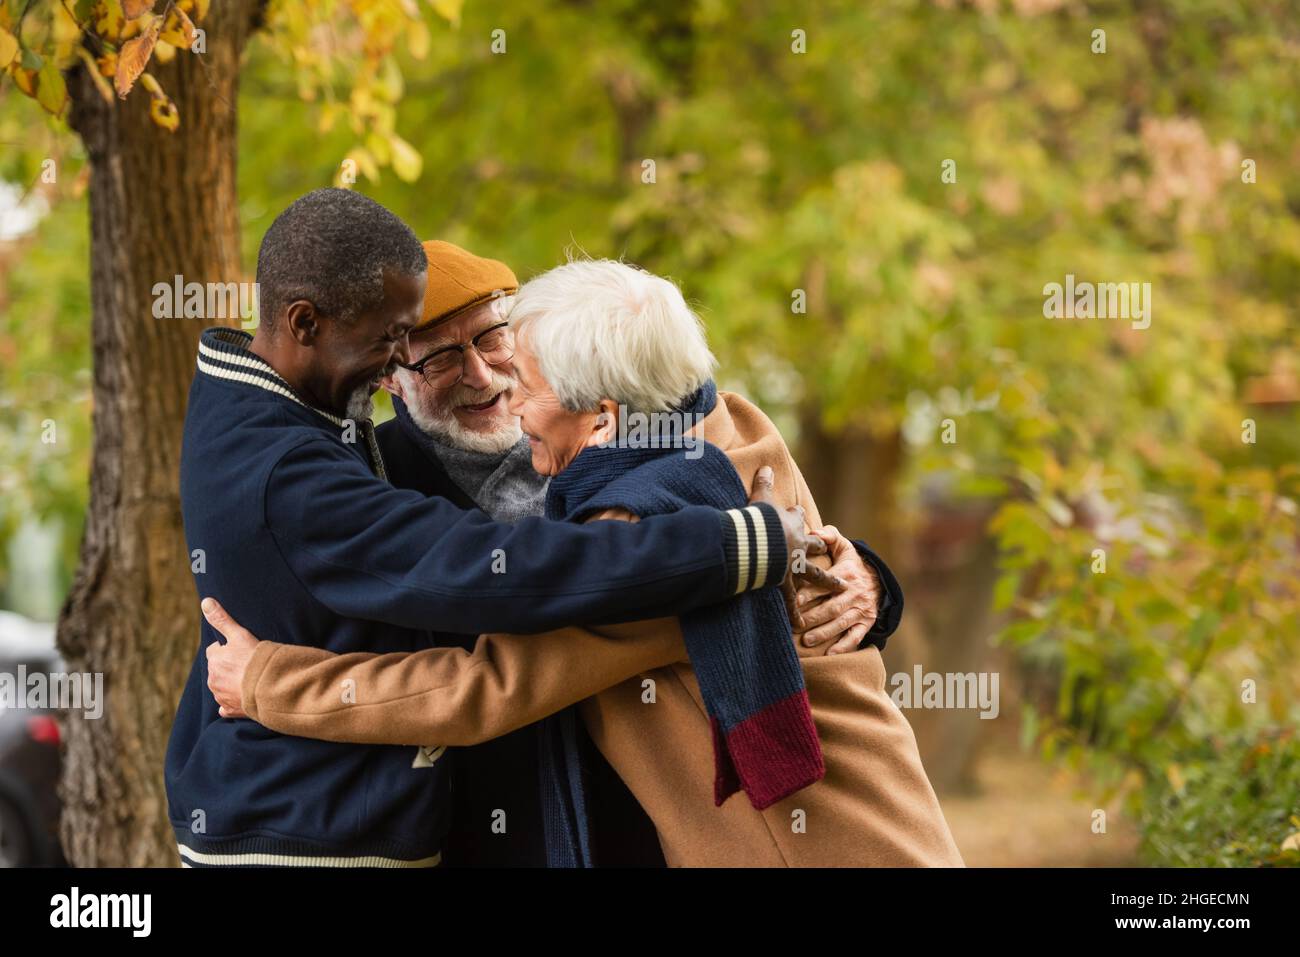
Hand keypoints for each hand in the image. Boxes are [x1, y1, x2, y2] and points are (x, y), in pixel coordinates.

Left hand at [202, 597, 258, 718]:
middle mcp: (213, 679)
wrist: (269, 687)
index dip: (228, 649)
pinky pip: (226, 706)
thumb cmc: (255, 659)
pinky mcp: (230, 709)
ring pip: (221, 686)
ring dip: (231, 683)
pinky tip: (243, 697)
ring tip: (249, 679)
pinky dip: (232, 702)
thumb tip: (205, 601)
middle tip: (248, 664)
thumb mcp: (240, 634)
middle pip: (218, 669)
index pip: (215, 651)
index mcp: (214, 660)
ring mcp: (220, 696)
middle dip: (228, 667)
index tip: (241, 650)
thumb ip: (222, 619)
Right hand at [747, 466, 841, 629]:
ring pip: (815, 575)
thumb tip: (765, 466)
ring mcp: (795, 566)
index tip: (796, 515)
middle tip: (826, 550)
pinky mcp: (786, 583)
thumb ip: (763, 483)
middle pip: (814, 546)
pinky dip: (796, 612)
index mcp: (791, 525)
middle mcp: (798, 545)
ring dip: (827, 582)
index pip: (796, 517)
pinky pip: (792, 600)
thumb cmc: (759, 520)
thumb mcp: (761, 498)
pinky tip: (801, 623)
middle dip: (821, 547)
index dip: (795, 516)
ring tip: (839, 588)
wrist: (761, 543)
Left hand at [795, 525, 880, 654]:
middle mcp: (855, 593)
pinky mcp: (867, 622)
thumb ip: (829, 537)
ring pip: (841, 623)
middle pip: (832, 607)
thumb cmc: (853, 563)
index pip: (826, 584)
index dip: (810, 592)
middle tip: (795, 624)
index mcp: (847, 574)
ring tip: (807, 641)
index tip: (795, 599)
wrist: (880, 581)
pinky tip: (830, 654)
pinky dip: (844, 646)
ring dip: (824, 633)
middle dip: (814, 617)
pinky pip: (856, 636)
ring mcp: (861, 609)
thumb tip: (814, 533)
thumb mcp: (845, 547)